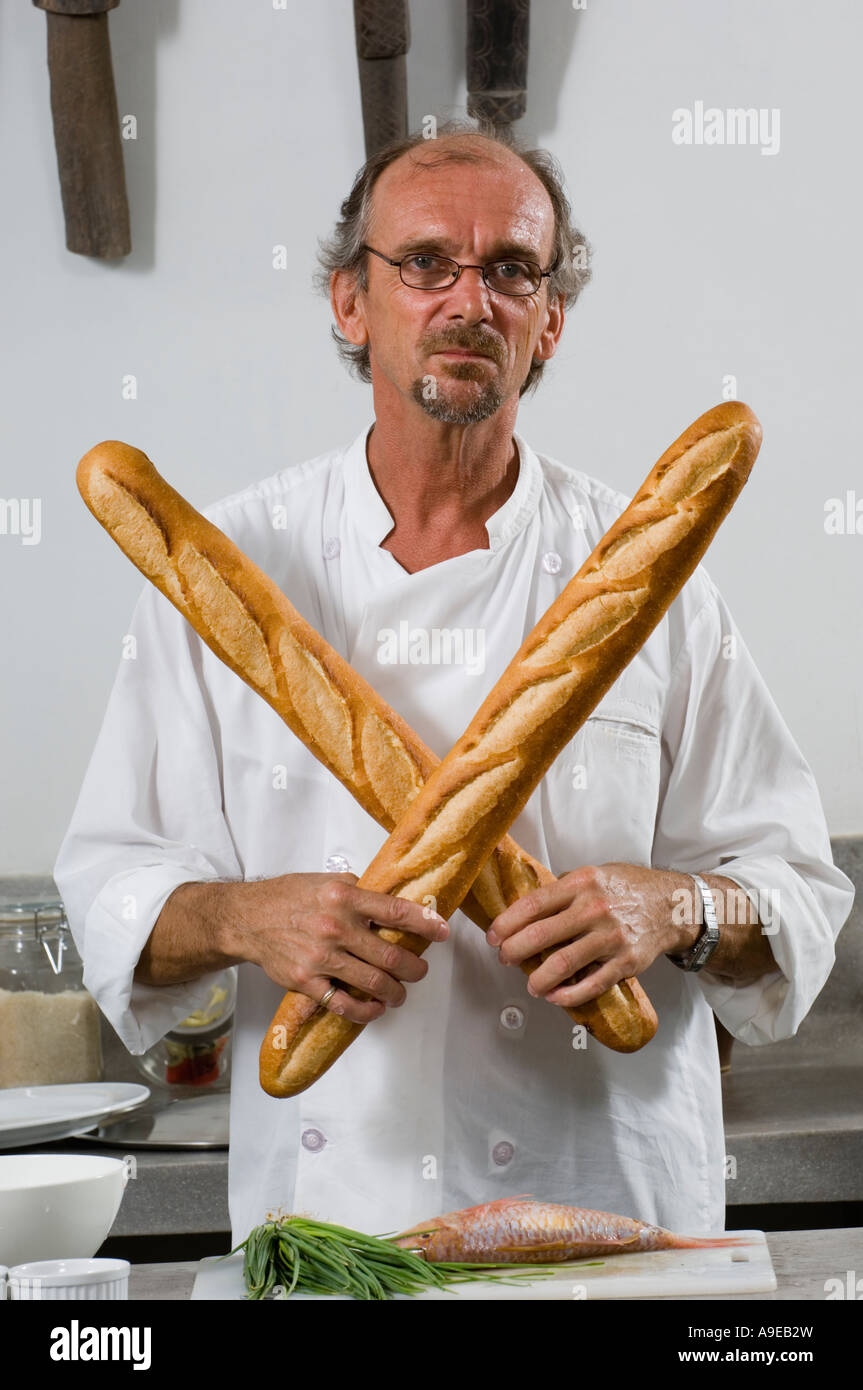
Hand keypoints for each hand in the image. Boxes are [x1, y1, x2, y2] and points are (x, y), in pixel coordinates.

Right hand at [231, 873, 448, 1024]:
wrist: (246, 919)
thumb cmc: (286, 897)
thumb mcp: (324, 880)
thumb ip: (357, 890)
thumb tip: (387, 899)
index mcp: (344, 897)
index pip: (395, 911)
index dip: (424, 923)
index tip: (442, 931)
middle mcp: (336, 927)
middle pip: (390, 955)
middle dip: (415, 968)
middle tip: (420, 970)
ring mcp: (322, 957)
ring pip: (374, 982)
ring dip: (396, 992)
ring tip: (401, 993)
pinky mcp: (307, 981)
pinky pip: (343, 1004)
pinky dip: (366, 1011)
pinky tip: (375, 1009)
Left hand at [486, 863, 691, 1009]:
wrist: (672, 905)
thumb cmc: (628, 888)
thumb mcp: (595, 874)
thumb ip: (565, 889)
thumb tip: (529, 908)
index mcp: (582, 884)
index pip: (533, 905)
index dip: (506, 922)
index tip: (493, 935)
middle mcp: (594, 909)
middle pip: (541, 935)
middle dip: (513, 950)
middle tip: (504, 958)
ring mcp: (610, 937)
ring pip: (561, 964)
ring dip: (537, 978)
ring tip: (530, 983)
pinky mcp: (625, 962)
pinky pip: (590, 985)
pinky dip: (567, 995)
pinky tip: (554, 996)